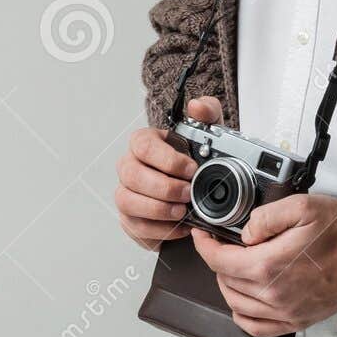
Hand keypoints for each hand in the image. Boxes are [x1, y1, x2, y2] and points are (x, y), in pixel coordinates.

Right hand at [114, 96, 219, 250]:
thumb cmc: (196, 163)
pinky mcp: (130, 219)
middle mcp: (130, 167)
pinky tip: (178, 226)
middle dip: (163, 187)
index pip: (143, 146)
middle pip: (131, 175)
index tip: (191, 169)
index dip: (167, 160)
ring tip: (182, 212)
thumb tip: (196, 106)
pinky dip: (159, 230)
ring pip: (127, 201)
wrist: (198, 194)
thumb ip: (208, 113)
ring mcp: (127, 193)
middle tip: (188, 193)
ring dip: (157, 209)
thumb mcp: (209, 135)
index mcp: (145, 143)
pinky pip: (135, 226)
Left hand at [190, 193, 336, 336]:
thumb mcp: (301, 207)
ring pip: (236, 304)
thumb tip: (245, 232)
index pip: (219, 260)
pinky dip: (242, 313)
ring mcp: (284, 311)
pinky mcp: (295, 321)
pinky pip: (255, 327)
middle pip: (225, 281)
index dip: (204, 245)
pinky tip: (246, 299)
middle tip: (224, 244)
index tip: (202, 235)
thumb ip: (265, 216)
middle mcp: (273, 294)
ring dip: (228, 284)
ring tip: (235, 266)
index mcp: (269, 266)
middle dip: (219, 260)